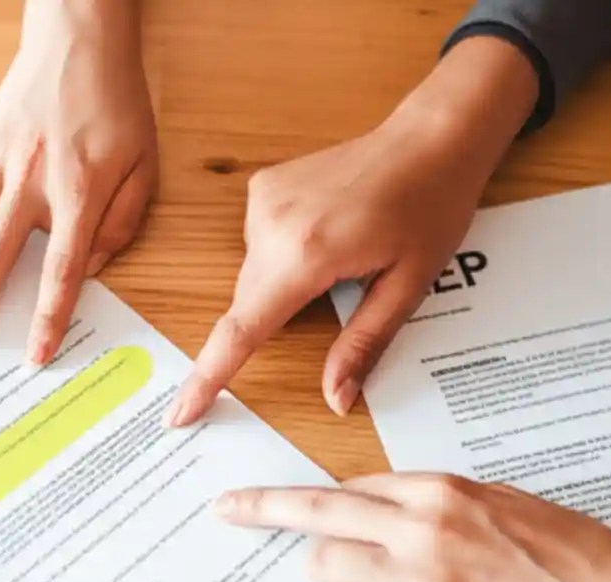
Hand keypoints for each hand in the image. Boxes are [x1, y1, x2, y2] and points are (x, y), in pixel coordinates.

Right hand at [0, 0, 156, 362]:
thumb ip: (122, 222)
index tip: (32, 353)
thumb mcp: (144, 165)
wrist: (82, 39)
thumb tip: (90, 267)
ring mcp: (2, 161)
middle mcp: (33, 181)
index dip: (46, 315)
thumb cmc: (118, 104)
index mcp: (79, 192)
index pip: (61, 269)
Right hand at [165, 36, 536, 426]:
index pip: (243, 330)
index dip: (208, 377)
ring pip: (255, 278)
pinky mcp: (262, 187)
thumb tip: (335, 399)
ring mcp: (262, 201)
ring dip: (286, 288)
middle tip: (345, 290)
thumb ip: (363, 345)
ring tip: (348, 255)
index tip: (180, 414)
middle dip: (278, 321)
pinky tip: (329, 235)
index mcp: (307, 254)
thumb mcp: (407, 287)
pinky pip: (260, 247)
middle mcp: (272, 225)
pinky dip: (285, 258)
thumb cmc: (430, 208)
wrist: (430, 139)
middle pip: (250, 305)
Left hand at [217, 474, 610, 581]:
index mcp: (441, 487)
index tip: (245, 499)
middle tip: (230, 514)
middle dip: (271, 518)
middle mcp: (425, 528)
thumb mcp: (499, 501)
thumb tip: (378, 511)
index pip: (343, 484)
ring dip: (338, 576)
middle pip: (317, 518)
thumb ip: (433, 502)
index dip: (289, 495)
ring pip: (330, 571)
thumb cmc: (571, 551)